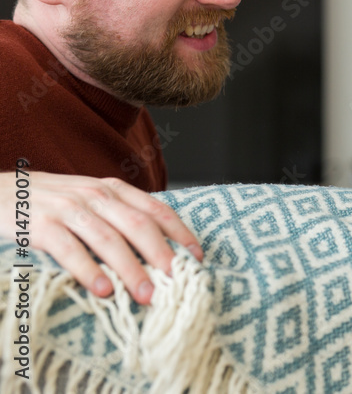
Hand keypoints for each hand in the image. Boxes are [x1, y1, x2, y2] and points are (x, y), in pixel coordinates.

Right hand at [0, 171, 202, 303]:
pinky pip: (69, 248)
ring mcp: (67, 208)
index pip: (156, 209)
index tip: (198, 257)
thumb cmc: (51, 202)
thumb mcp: (89, 200)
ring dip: (131, 269)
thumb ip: (119, 216)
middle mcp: (95, 195)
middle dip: (161, 255)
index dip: (180, 233)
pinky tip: (102, 290)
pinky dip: (88, 269)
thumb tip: (158, 249)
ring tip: (146, 295)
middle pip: (138, 225)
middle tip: (177, 282)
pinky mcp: (40, 225)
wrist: (0, 192)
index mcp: (112, 190)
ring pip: (108, 239)